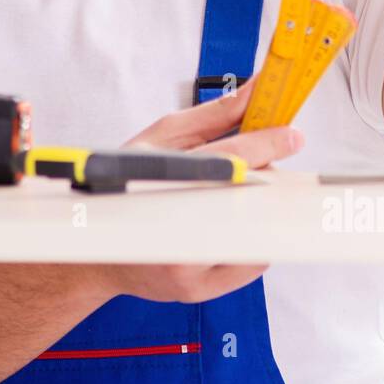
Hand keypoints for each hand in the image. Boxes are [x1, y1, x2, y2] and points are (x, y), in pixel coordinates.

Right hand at [89, 74, 302, 304]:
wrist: (92, 255)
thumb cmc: (121, 189)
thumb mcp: (158, 140)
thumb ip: (212, 117)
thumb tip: (254, 92)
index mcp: (155, 183)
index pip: (223, 161)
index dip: (263, 144)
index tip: (291, 135)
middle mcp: (171, 232)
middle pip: (246, 201)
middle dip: (266, 179)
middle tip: (268, 164)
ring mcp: (188, 268)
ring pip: (257, 235)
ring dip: (260, 209)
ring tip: (238, 194)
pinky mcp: (202, 291)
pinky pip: (254, 262)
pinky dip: (254, 237)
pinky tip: (232, 223)